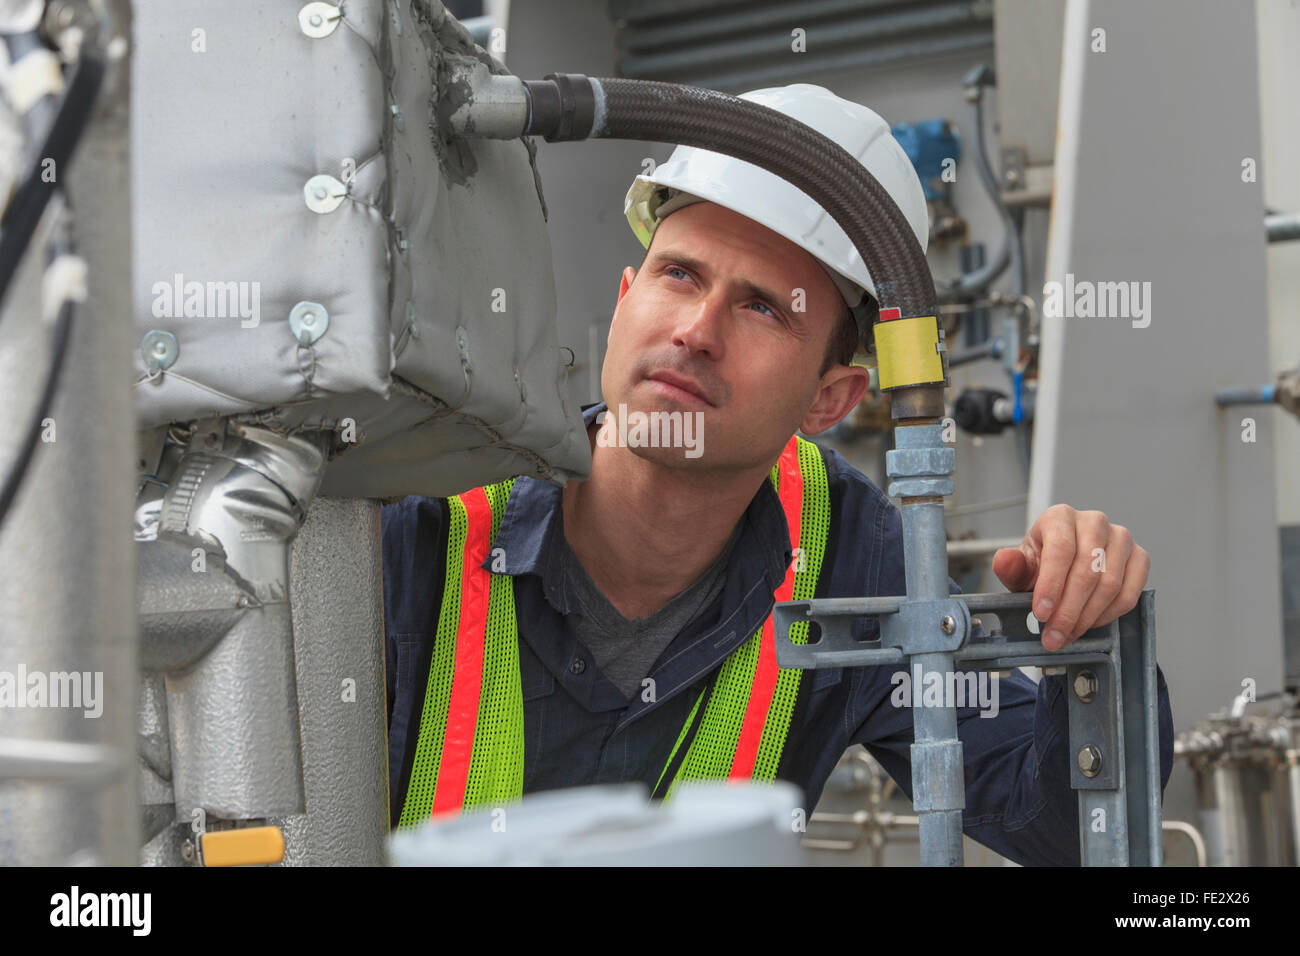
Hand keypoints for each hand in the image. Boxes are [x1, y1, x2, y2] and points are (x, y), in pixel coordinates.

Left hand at [992, 504, 1149, 650]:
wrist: (1065, 564)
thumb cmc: (1042, 564)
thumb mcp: (1021, 566)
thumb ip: (1011, 566)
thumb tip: (1003, 559)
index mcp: (1060, 517)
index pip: (1060, 551)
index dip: (1051, 586)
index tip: (1041, 614)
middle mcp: (1093, 522)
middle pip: (1086, 571)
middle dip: (1068, 611)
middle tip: (1053, 636)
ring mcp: (1120, 538)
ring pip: (1109, 584)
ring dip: (1087, 617)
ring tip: (1067, 634)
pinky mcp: (1139, 557)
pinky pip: (1129, 593)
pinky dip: (1109, 615)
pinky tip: (1089, 624)